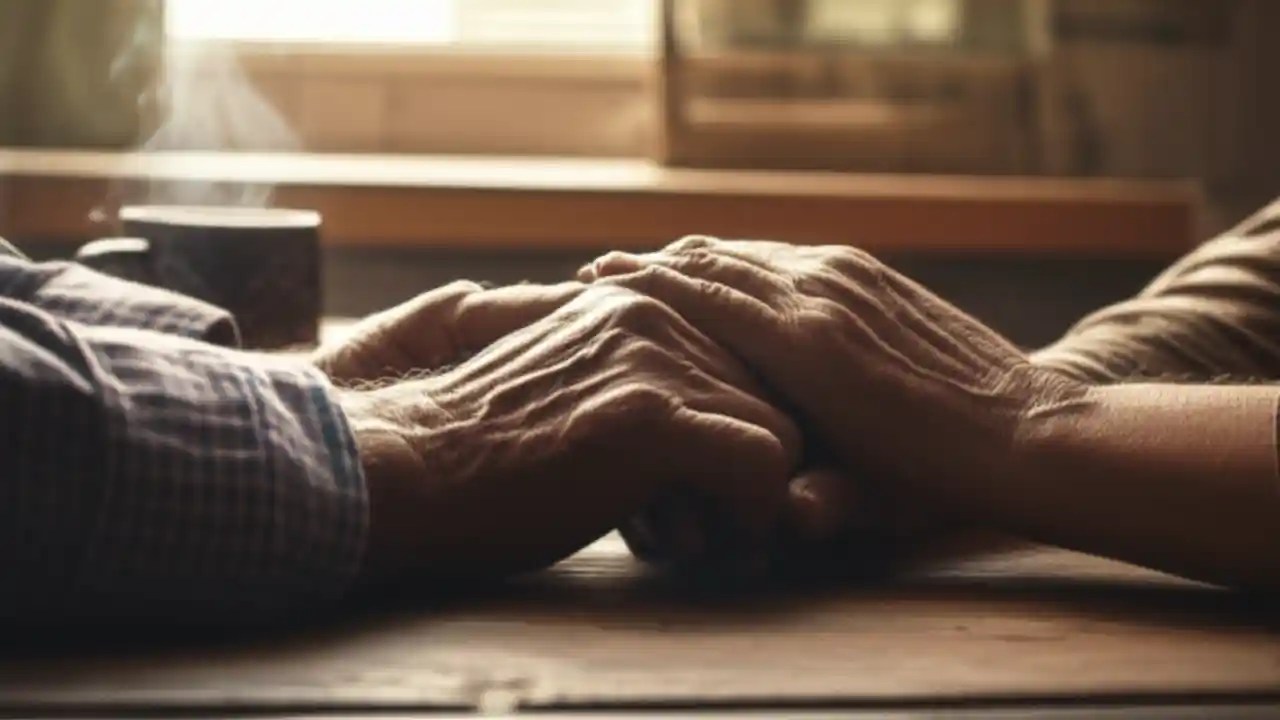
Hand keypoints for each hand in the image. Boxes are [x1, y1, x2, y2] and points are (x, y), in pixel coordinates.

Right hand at [337, 285, 800, 584]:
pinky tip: (687, 539)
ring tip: (678, 536)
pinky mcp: (650, 415)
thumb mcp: (576, 387)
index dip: (742, 431)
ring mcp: (654, 358)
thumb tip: (713, 428)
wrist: (407, 472)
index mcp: (639, 298)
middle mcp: (656, 311)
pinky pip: (765, 463)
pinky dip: (746, 515)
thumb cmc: (484, 455)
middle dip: (747, 471)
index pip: (751, 357)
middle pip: (775, 395)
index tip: (710, 488)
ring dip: (742, 502)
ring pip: (782, 431)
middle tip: (695, 525)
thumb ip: (643, 380)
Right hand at [581, 238, 1083, 535]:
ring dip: (699, 257)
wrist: (1032, 432)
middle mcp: (824, 294)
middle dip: (659, 263)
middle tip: (604, 270)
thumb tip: (785, 517)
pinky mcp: (874, 276)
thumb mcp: (872, 494)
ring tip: (653, 266)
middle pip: (720, 261)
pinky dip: (747, 260)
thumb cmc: (940, 479)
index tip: (594, 279)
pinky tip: (728, 272)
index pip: (704, 292)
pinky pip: (791, 256)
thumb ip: (821, 500)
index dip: (644, 283)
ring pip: (754, 251)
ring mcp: (852, 277)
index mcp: (810, 341)